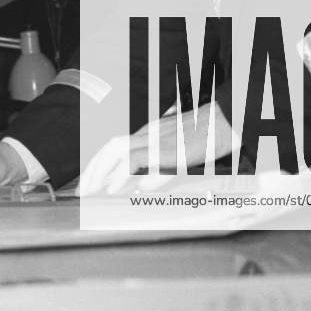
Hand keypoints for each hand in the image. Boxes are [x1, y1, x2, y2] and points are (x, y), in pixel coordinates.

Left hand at [79, 103, 232, 194]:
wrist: (227, 118)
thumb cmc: (207, 135)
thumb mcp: (179, 150)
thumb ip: (159, 165)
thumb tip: (141, 185)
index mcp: (148, 133)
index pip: (114, 147)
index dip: (98, 164)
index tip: (89, 182)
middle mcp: (148, 133)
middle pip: (110, 147)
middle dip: (93, 169)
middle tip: (83, 191)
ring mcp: (158, 139)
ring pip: (119, 151)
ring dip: (103, 172)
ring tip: (94, 191)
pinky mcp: (170, 148)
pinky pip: (143, 159)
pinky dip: (128, 173)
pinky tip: (119, 188)